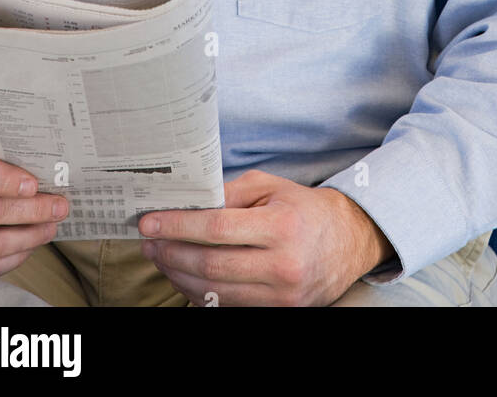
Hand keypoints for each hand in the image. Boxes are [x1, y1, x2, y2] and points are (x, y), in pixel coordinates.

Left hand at [138, 168, 393, 306]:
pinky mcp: (279, 311)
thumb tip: (187, 202)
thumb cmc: (303, 208)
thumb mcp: (271, 187)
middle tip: (148, 242)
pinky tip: (185, 277)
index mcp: (281, 225)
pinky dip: (200, 293)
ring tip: (161, 258)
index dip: (178, 225)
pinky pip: (228, 306)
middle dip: (171, 253)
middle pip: (210, 264)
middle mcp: (283, 264)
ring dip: (179, 276)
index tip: (150, 222)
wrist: (348, 241)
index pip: (217, 228)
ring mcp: (281, 294)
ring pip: (214, 291)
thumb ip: (230, 191)